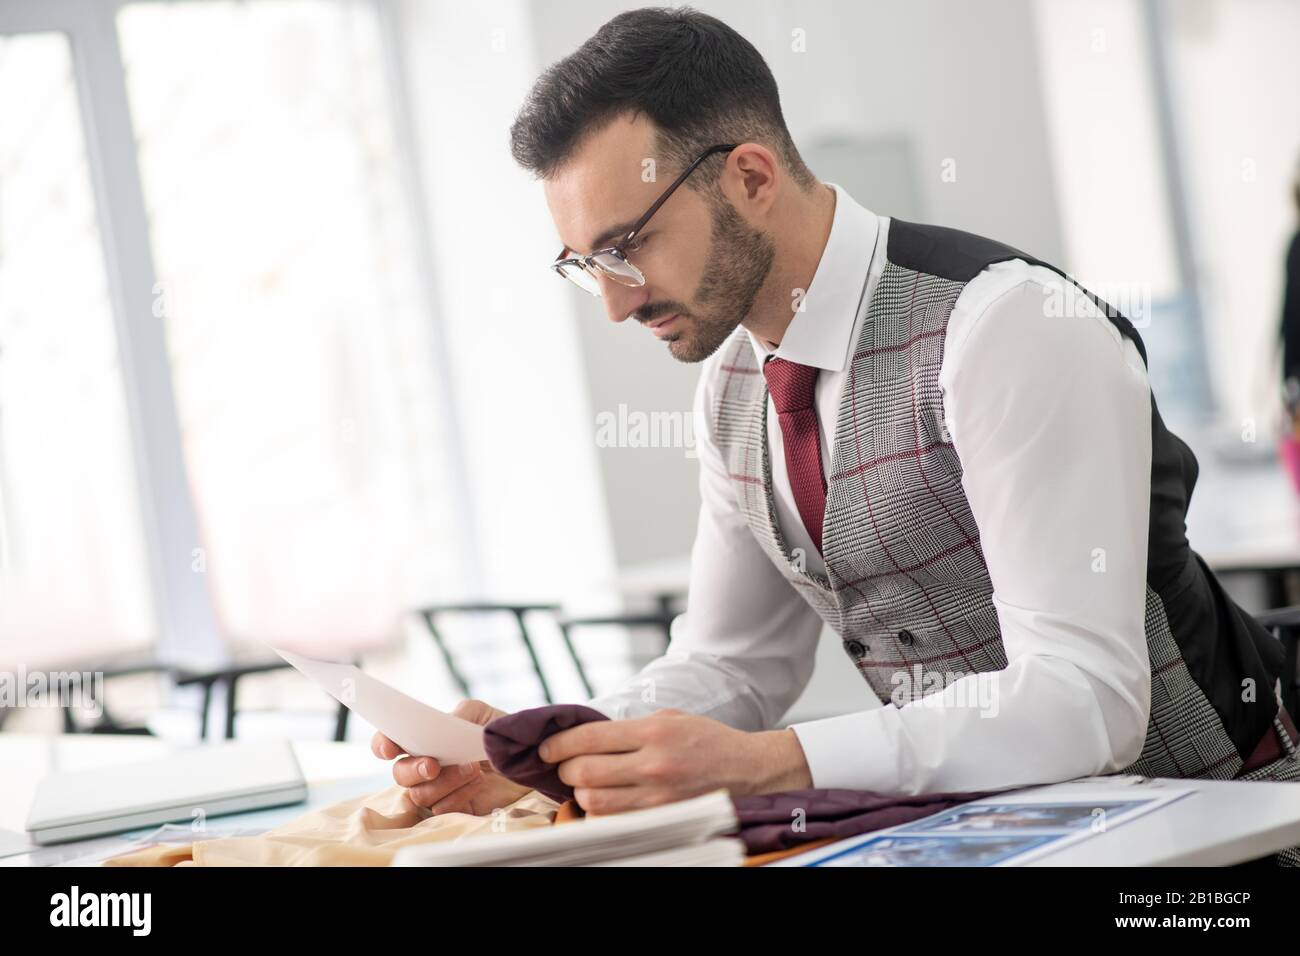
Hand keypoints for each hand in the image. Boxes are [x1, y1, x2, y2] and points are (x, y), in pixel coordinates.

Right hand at [371, 698, 532, 815]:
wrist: (527, 758)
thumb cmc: (499, 734)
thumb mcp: (481, 715)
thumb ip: (457, 715)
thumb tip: (441, 725)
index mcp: (425, 739)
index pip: (391, 743)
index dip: (383, 744)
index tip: (389, 748)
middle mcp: (426, 765)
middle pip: (400, 774)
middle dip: (413, 770)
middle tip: (433, 766)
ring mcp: (438, 788)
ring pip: (419, 794)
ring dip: (445, 781)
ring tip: (473, 768)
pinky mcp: (454, 808)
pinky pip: (441, 809)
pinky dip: (459, 795)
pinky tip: (478, 783)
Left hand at [537, 708, 811, 814]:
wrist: (749, 770)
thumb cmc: (706, 740)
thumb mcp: (669, 717)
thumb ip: (629, 727)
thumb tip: (586, 736)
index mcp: (653, 731)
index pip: (588, 738)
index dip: (558, 744)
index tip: (546, 749)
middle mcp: (653, 764)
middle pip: (584, 772)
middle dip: (565, 770)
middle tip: (565, 767)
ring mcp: (658, 796)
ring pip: (594, 802)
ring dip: (581, 793)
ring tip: (585, 784)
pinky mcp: (664, 818)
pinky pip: (616, 820)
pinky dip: (602, 813)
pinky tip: (605, 802)